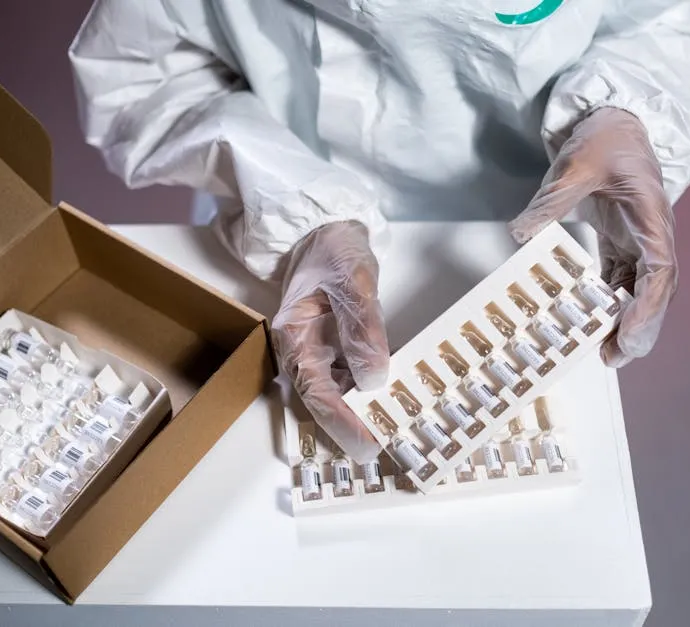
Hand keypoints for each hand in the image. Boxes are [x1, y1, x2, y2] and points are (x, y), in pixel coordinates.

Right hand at [272, 221, 388, 462]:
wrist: (326, 228)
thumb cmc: (333, 250)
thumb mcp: (352, 281)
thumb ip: (362, 328)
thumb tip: (373, 377)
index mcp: (295, 338)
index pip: (316, 392)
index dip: (341, 422)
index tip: (366, 444)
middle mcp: (303, 351)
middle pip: (324, 400)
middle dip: (352, 426)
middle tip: (384, 448)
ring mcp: (319, 350)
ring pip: (338, 392)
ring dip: (362, 411)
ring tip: (394, 428)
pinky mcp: (335, 346)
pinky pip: (350, 375)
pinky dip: (370, 389)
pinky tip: (393, 397)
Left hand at [509, 108, 677, 366]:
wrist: (613, 120)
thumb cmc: (604, 139)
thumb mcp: (576, 165)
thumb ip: (551, 200)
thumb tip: (520, 233)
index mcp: (652, 218)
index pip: (660, 271)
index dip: (648, 307)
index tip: (630, 334)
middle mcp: (652, 235)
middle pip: (655, 290)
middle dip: (640, 327)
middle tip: (615, 357)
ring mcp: (639, 240)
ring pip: (639, 291)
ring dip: (625, 322)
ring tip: (604, 353)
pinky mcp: (622, 242)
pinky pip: (620, 280)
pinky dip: (609, 304)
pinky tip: (592, 325)